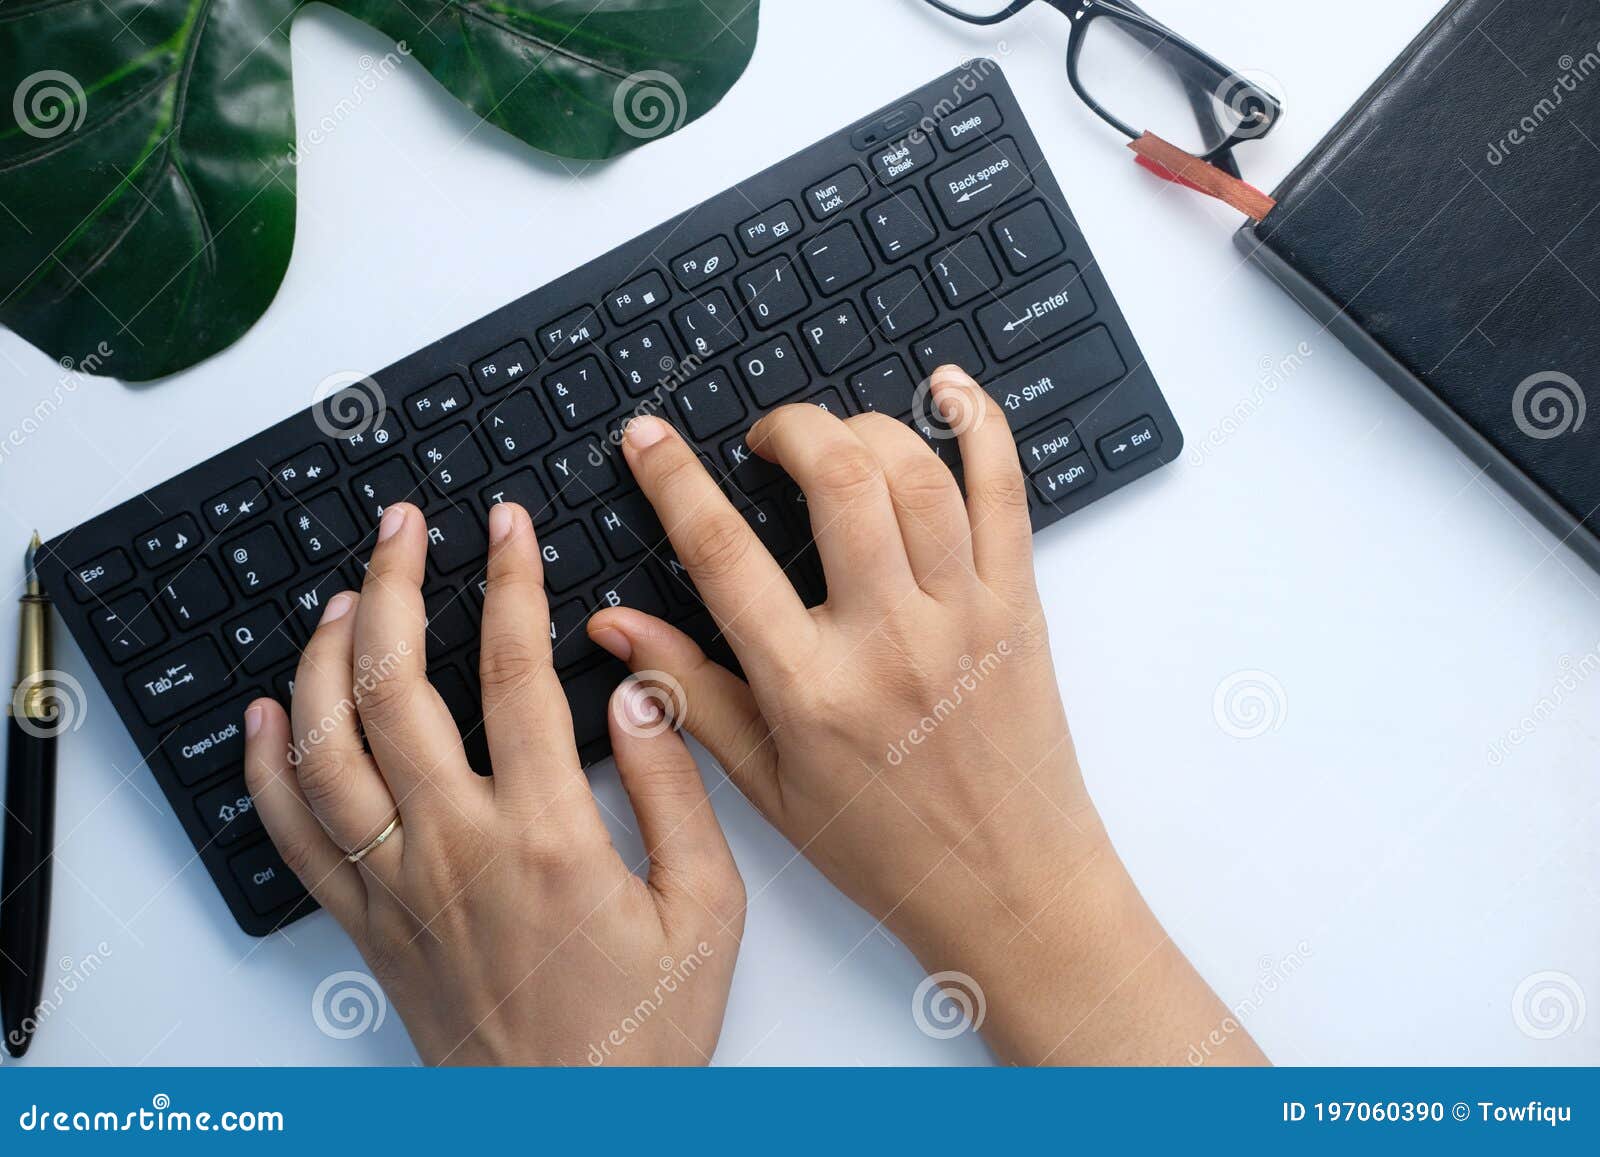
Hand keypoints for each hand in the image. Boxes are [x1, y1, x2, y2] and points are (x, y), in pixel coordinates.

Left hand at [243, 501, 743, 1065]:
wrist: (568, 1132)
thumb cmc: (640, 1034)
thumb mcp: (708, 911)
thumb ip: (676, 792)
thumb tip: (637, 693)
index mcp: (549, 836)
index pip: (515, 674)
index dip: (510, 584)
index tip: (505, 530)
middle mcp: (454, 849)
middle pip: (396, 688)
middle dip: (393, 587)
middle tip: (403, 530)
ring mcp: (397, 887)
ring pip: (327, 749)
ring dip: (325, 658)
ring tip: (345, 598)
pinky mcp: (366, 926)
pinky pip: (292, 837)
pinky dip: (265, 768)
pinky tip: (266, 716)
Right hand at [589, 366, 1262, 1065]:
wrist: (1010, 886)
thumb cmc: (886, 847)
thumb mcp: (768, 786)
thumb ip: (689, 695)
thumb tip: (614, 629)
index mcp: (813, 689)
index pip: (725, 555)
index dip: (674, 480)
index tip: (648, 438)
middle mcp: (891, 641)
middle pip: (837, 481)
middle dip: (788, 428)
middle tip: (765, 438)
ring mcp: (964, 616)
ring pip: (918, 473)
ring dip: (866, 426)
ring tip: (835, 437)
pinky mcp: (1019, 607)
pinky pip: (1008, 493)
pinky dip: (979, 426)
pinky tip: (946, 390)